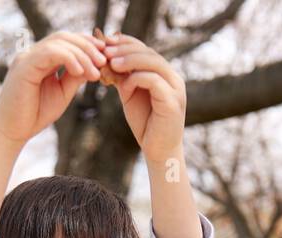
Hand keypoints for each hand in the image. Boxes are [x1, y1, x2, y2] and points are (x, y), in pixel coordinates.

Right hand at [0, 31, 106, 144]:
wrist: (12, 132)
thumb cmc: (35, 115)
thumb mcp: (62, 93)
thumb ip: (74, 77)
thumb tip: (94, 65)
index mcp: (41, 59)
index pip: (66, 41)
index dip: (87, 44)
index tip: (104, 57)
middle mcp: (33, 54)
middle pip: (64, 37)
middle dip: (87, 46)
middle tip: (104, 61)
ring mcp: (27, 57)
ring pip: (59, 42)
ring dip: (82, 54)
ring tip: (95, 71)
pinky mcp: (23, 66)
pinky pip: (49, 52)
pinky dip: (68, 58)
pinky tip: (81, 71)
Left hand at [98, 32, 186, 159]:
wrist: (159, 152)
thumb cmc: (145, 124)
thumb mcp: (131, 95)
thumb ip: (124, 77)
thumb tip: (107, 58)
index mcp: (164, 74)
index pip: (146, 49)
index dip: (126, 43)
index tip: (106, 42)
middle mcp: (173, 78)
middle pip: (149, 53)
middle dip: (125, 49)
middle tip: (106, 51)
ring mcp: (175, 89)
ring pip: (153, 62)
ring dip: (130, 60)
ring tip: (111, 62)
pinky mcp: (173, 102)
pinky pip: (154, 80)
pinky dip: (136, 79)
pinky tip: (124, 85)